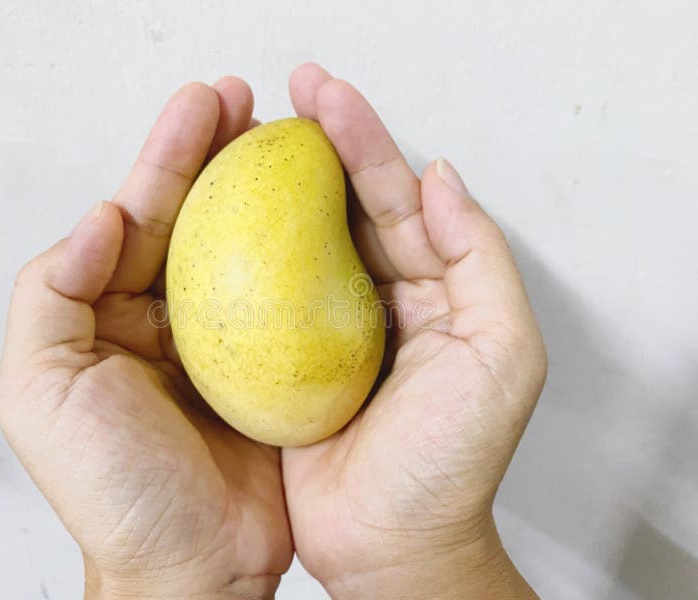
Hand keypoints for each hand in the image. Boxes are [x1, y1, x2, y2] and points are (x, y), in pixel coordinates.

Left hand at [0, 78, 291, 598]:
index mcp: (109, 314)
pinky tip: (328, 218)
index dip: (169, 157)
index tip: (204, 107)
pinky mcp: (273, 365)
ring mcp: (225, 339)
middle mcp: (166, 317)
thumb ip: (51, 296)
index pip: (140, 215)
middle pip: (195, 217)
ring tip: (291, 139)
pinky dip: (309, 253)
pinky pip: (293, 296)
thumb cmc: (116, 492)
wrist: (194, 564)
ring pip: (246, 248)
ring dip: (265, 191)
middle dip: (218, 154)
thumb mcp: (44, 395)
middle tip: (249, 100)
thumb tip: (102, 218)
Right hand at [282, 64, 546, 598]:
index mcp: (435, 288)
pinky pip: (259, 297)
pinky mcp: (284, 360)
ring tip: (239, 140)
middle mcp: (382, 297)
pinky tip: (211, 222)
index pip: (397, 197)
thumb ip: (481, 259)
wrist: (393, 544)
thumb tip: (440, 178)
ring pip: (298, 242)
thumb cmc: (451, 462)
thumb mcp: (503, 354)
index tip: (325, 96)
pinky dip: (238, 257)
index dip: (364, 141)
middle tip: (281, 96)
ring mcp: (327, 326)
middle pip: (345, 206)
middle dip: (316, 146)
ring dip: (272, 191)